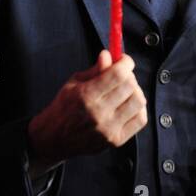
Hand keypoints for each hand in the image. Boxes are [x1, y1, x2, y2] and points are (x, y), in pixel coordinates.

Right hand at [27, 49, 147, 164]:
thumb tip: (109, 54)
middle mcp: (99, 113)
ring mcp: (109, 129)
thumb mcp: (73, 83)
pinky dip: (139, 109)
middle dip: (129, 75)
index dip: (125, 62)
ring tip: (125, 92)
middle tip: (123, 75)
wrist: (55, 138)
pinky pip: (140, 120)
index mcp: (86, 96)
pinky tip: (128, 106)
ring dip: (135, 92)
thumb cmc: (64, 108)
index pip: (118, 74)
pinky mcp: (116, 140)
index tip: (124, 60)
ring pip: (139, 102)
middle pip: (130, 86)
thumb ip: (95, 70)